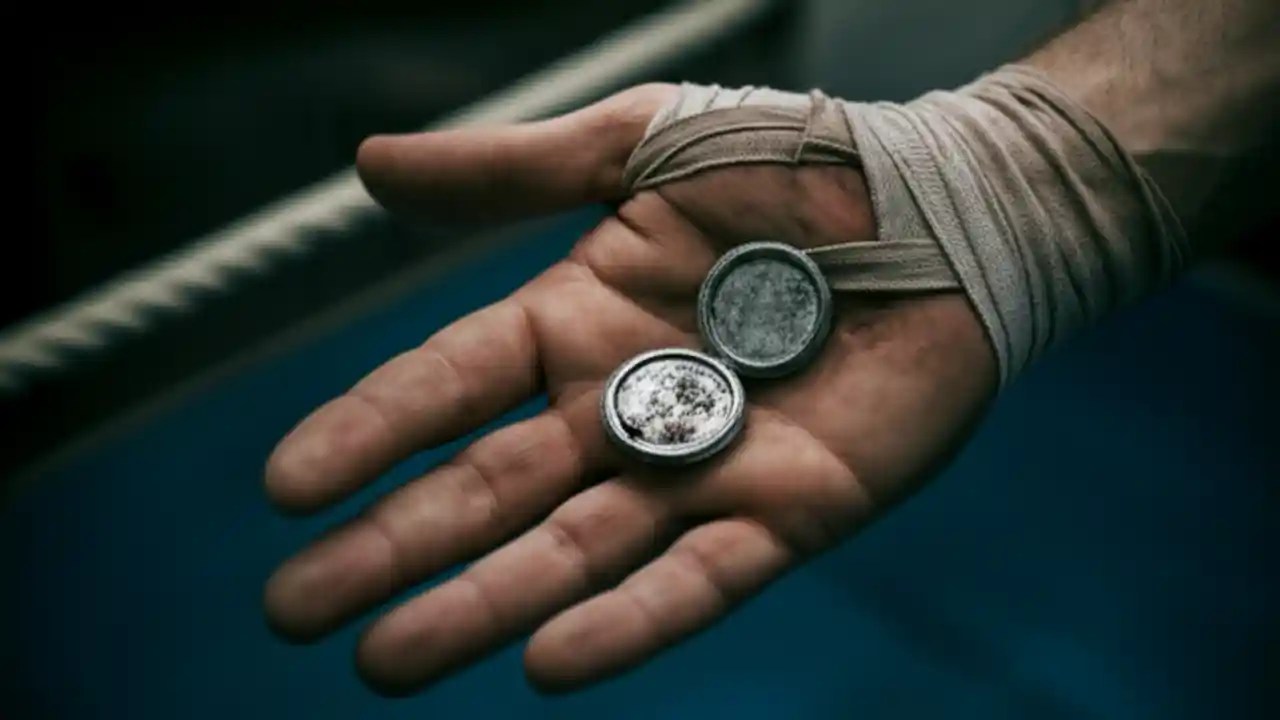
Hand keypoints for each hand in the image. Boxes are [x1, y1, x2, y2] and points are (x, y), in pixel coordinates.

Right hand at [263, 84, 996, 693]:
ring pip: (574, 552)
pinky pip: (701, 580)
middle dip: (391, 549)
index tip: (285, 488)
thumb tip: (369, 163)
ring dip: (483, 606)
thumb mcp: (641, 145)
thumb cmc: (799, 160)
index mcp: (576, 322)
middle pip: (488, 490)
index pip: (447, 385)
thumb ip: (511, 172)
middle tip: (294, 610)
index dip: (366, 431)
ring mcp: (703, 470)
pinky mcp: (791, 514)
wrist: (948, 205)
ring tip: (386, 663)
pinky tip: (549, 663)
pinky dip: (632, 622)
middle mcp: (622, 409)